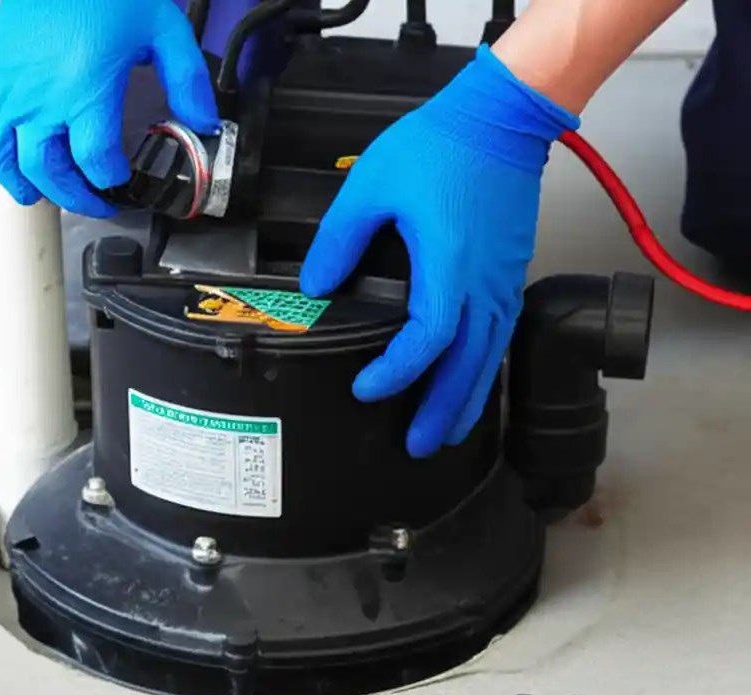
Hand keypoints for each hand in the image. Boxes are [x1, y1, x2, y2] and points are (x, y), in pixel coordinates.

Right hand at [0, 0, 219, 217]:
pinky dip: (1, 160)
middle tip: (96, 202)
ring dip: (32, 186)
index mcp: (85, 92)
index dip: (111, 178)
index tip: (121, 177)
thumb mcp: (162, 28)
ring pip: (14, 161)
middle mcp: (42, 101)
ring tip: (45, 198)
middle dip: (75, 196)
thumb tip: (203, 122)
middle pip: (51, 172)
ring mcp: (11, 93)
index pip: (95, 161)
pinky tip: (14, 168)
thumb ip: (186, 80)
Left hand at [299, 46, 578, 457]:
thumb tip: (317, 285)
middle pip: (468, 364)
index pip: (428, 340)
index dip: (398, 372)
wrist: (501, 117)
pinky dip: (486, 365)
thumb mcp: (371, 187)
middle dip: (442, 409)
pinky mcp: (510, 269)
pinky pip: (500, 332)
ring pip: (491, 354)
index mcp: (449, 266)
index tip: (367, 388)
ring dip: (469, 396)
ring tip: (448, 430)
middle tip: (420, 444)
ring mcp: (503, 278)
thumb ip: (339, 240)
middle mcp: (484, 282)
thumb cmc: (440, 146)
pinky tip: (472, 379)